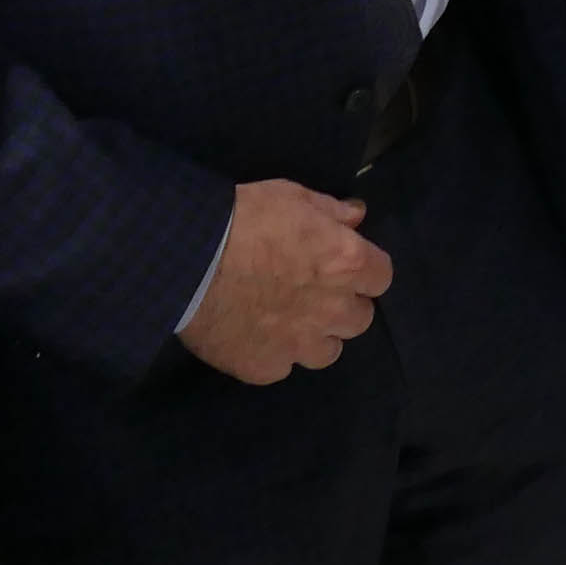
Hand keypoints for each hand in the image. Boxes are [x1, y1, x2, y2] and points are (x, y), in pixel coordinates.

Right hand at [178, 179, 395, 384]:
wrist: (184, 258)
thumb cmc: (242, 217)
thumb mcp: (291, 196)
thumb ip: (331, 211)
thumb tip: (357, 216)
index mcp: (346, 264)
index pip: (381, 277)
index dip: (362, 272)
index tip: (340, 267)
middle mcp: (332, 309)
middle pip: (360, 319)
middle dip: (342, 306)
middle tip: (311, 293)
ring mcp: (299, 344)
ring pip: (327, 352)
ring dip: (314, 337)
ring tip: (285, 321)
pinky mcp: (264, 368)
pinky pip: (281, 367)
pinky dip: (272, 354)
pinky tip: (251, 336)